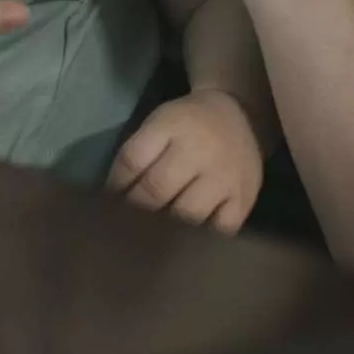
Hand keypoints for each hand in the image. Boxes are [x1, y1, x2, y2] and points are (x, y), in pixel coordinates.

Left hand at [109, 88, 267, 232]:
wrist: (240, 115)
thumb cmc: (188, 125)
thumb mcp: (158, 124)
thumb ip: (135, 156)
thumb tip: (113, 197)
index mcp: (172, 126)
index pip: (132, 161)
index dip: (115, 186)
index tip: (109, 201)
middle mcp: (201, 151)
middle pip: (157, 190)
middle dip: (137, 209)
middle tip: (129, 222)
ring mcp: (225, 178)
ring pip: (188, 215)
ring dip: (166, 228)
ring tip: (157, 233)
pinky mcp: (244, 199)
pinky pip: (220, 230)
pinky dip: (202, 238)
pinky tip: (191, 238)